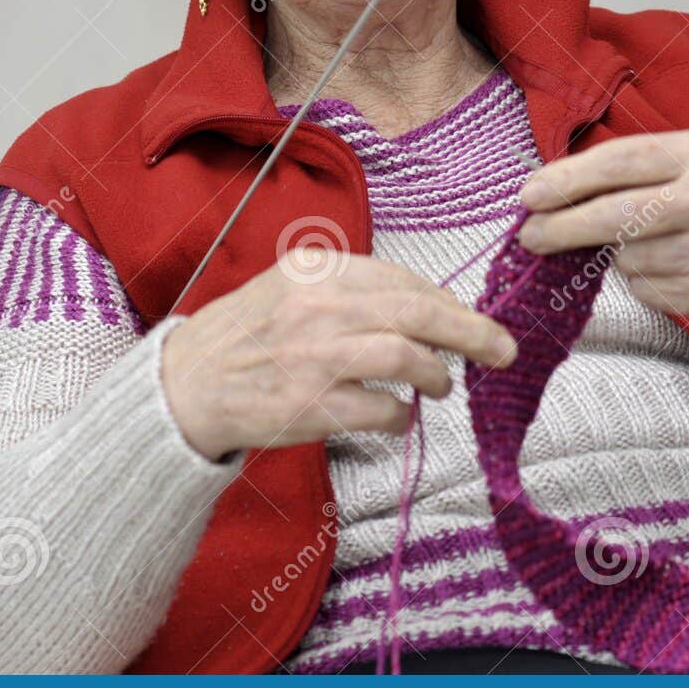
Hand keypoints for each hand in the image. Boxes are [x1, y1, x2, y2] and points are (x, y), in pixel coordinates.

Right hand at [160, 252, 517, 461]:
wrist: (187, 385)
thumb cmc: (249, 335)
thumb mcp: (292, 288)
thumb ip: (352, 289)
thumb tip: (428, 307)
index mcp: (316, 270)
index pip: (403, 279)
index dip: (447, 302)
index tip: (470, 318)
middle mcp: (317, 306)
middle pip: (417, 311)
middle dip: (470, 331)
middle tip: (500, 348)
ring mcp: (314, 356)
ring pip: (405, 357)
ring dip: (436, 374)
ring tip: (441, 384)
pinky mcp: (311, 406)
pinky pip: (381, 410)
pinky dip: (401, 417)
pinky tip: (398, 417)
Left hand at [517, 130, 688, 332]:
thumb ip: (636, 170)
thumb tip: (554, 190)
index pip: (620, 162)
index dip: (567, 179)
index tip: (529, 194)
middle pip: (614, 216)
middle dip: (561, 228)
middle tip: (529, 236)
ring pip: (626, 257)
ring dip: (614, 255)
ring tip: (646, 244)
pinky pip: (646, 289)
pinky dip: (641, 281)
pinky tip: (670, 267)